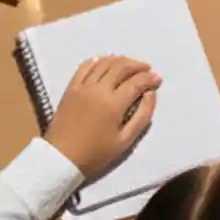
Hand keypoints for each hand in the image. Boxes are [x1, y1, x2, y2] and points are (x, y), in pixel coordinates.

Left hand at [45, 56, 161, 176]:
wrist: (62, 158)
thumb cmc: (96, 153)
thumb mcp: (126, 141)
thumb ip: (142, 116)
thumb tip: (150, 94)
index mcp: (114, 104)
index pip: (136, 82)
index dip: (150, 78)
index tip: (158, 80)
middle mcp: (99, 89)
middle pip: (121, 67)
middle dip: (138, 66)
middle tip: (147, 69)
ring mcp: (83, 86)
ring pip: (105, 63)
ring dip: (120, 60)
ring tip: (130, 65)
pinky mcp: (71, 88)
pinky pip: (85, 66)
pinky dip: (98, 61)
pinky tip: (106, 63)